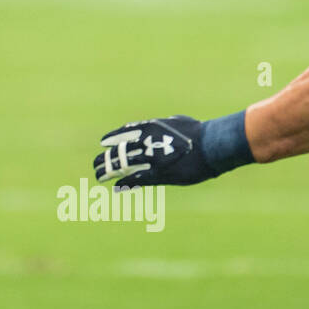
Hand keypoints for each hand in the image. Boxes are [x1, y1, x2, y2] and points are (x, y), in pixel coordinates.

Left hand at [95, 116, 217, 187]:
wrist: (212, 145)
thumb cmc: (198, 132)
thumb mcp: (177, 122)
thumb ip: (165, 124)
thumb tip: (162, 123)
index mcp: (149, 127)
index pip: (123, 133)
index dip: (112, 139)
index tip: (103, 143)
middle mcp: (145, 142)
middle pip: (118, 151)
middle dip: (104, 158)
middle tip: (95, 164)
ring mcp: (151, 159)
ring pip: (122, 166)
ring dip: (108, 171)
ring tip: (99, 176)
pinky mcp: (160, 174)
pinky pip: (136, 179)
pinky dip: (125, 183)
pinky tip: (117, 186)